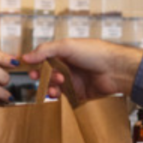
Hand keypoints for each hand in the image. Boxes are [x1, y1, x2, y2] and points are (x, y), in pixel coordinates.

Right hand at [22, 39, 142, 101]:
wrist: (116, 70)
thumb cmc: (96, 53)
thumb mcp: (67, 46)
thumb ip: (45, 50)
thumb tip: (26, 56)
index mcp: (66, 53)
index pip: (45, 58)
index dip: (35, 63)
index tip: (28, 67)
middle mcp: (69, 66)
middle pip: (47, 73)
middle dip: (42, 75)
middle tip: (39, 77)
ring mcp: (74, 80)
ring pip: (54, 85)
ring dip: (50, 85)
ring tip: (56, 83)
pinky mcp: (79, 93)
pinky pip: (63, 97)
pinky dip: (57, 96)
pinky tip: (56, 94)